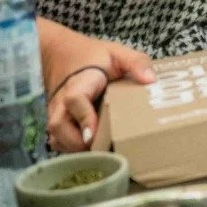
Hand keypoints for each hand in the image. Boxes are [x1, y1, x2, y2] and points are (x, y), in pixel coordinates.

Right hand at [40, 24, 153, 151]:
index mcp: (80, 83)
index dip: (84, 118)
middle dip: (77, 142)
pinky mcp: (56, 122)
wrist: (64, 54)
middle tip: (103, 149)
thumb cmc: (94, 56)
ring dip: (74, 148)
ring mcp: (56, 113)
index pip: (75, 100)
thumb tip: (151, 81)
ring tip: (100, 152)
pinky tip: (91, 149)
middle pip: (59, 126)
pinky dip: (70, 149)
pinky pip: (56, 140)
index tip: (94, 134)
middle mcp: (62, 101)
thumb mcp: (118, 54)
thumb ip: (135, 63)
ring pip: (56, 137)